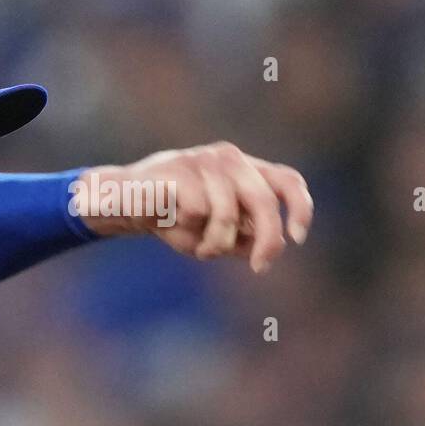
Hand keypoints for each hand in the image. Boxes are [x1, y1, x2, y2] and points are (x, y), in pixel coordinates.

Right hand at [72, 142, 312, 273]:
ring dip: (215, 242)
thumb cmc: (174, 218)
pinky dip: (189, 230)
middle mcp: (230, 159)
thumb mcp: (215, 233)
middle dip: (267, 239)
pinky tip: (173, 225)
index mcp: (245, 170)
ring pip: (229, 213)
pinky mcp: (179, 169)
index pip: (287, 180)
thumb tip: (272, 245)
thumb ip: (246, 237)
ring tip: (200, 247)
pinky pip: (198, 211)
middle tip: (260, 267)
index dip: (300, 207)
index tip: (297, 238)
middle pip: (264, 200)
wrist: (124, 202)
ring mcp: (204, 161)